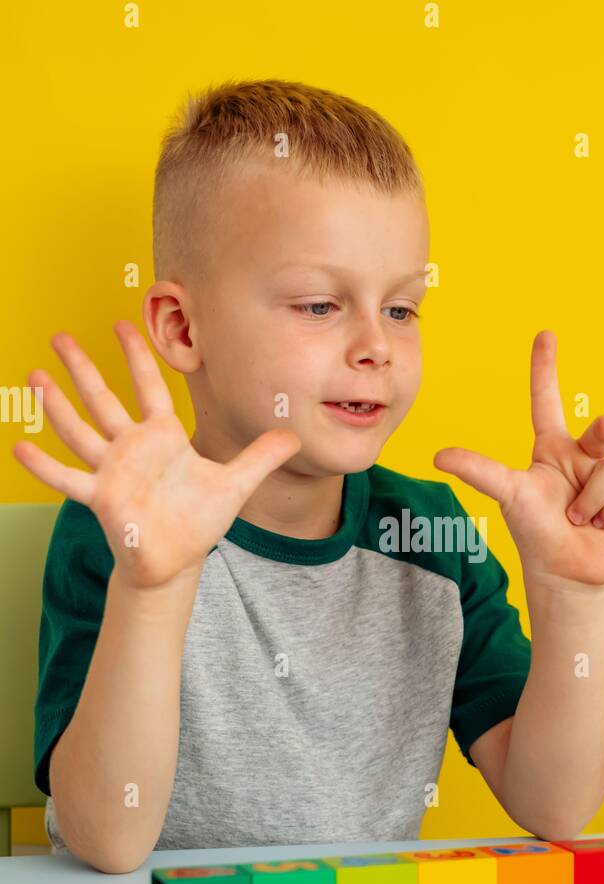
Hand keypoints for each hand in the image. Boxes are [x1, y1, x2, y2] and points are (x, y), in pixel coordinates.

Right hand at [13, 321, 300, 589]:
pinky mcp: (102, 498)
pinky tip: (20, 447)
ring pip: (80, 431)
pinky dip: (45, 465)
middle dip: (83, 368)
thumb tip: (296, 435)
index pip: (148, 386)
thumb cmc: (198, 520)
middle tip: (60, 336)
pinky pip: (69, 479)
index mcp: (162, 437)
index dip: (137, 355)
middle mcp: (132, 448)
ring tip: (34, 377)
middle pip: (103, 398)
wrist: (178, 559)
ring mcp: (112, 470)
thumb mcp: (236, 484)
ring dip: (58, 405)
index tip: (123, 323)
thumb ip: (262, 457)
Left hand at [433, 330, 603, 588]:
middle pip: (601, 431)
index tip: (545, 334)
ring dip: (592, 502)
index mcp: (551, 448)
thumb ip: (478, 472)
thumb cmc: (534, 531)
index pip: (547, 401)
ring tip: (579, 518)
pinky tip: (601, 525)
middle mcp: (582, 457)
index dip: (545, 368)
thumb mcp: (506, 495)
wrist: (565, 572)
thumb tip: (438, 456)